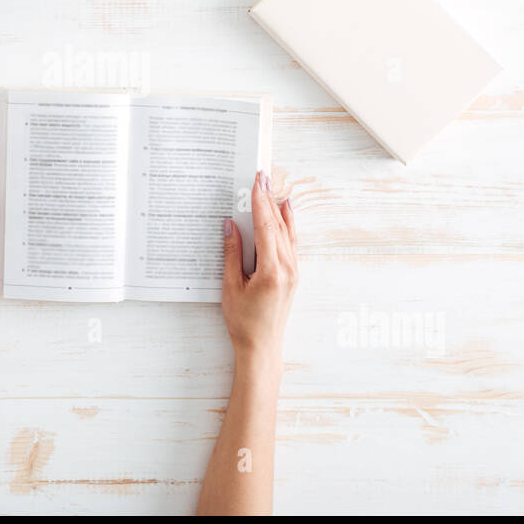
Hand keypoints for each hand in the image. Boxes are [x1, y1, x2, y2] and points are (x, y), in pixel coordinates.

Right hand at [221, 171, 298, 370]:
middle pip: (279, 225)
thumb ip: (231, 254)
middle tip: (262, 176)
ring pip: (288, 232)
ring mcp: (293, 271)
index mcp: (271, 271)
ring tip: (273, 187)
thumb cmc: (243, 321)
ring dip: (280, 209)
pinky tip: (285, 213)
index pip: (266, 228)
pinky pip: (291, 243)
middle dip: (269, 199)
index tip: (256, 183)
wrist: (262, 346)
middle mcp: (287, 268)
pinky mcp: (293, 275)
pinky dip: (288, 225)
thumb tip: (230, 226)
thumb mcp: (231, 287)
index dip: (260, 203)